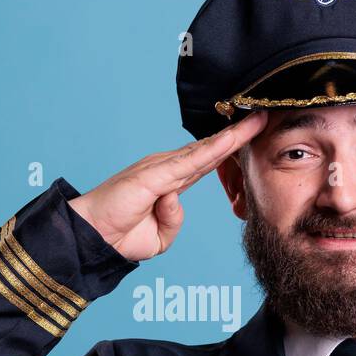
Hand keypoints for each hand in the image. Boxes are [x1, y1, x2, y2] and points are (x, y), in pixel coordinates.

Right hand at [68, 110, 267, 261]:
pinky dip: (212, 149)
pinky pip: (190, 161)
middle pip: (209, 149)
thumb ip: (174, 220)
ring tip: (257, 120)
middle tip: (263, 117)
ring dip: (232, 135)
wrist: (93, 238)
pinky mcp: (154, 175)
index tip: (251, 138)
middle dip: (237, 134)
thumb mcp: (160, 237)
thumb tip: (175, 200)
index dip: (229, 150)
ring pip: (204, 150)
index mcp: (169, 182)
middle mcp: (165, 169)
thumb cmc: (119, 236)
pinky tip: (231, 139)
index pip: (206, 162)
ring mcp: (160, 169)